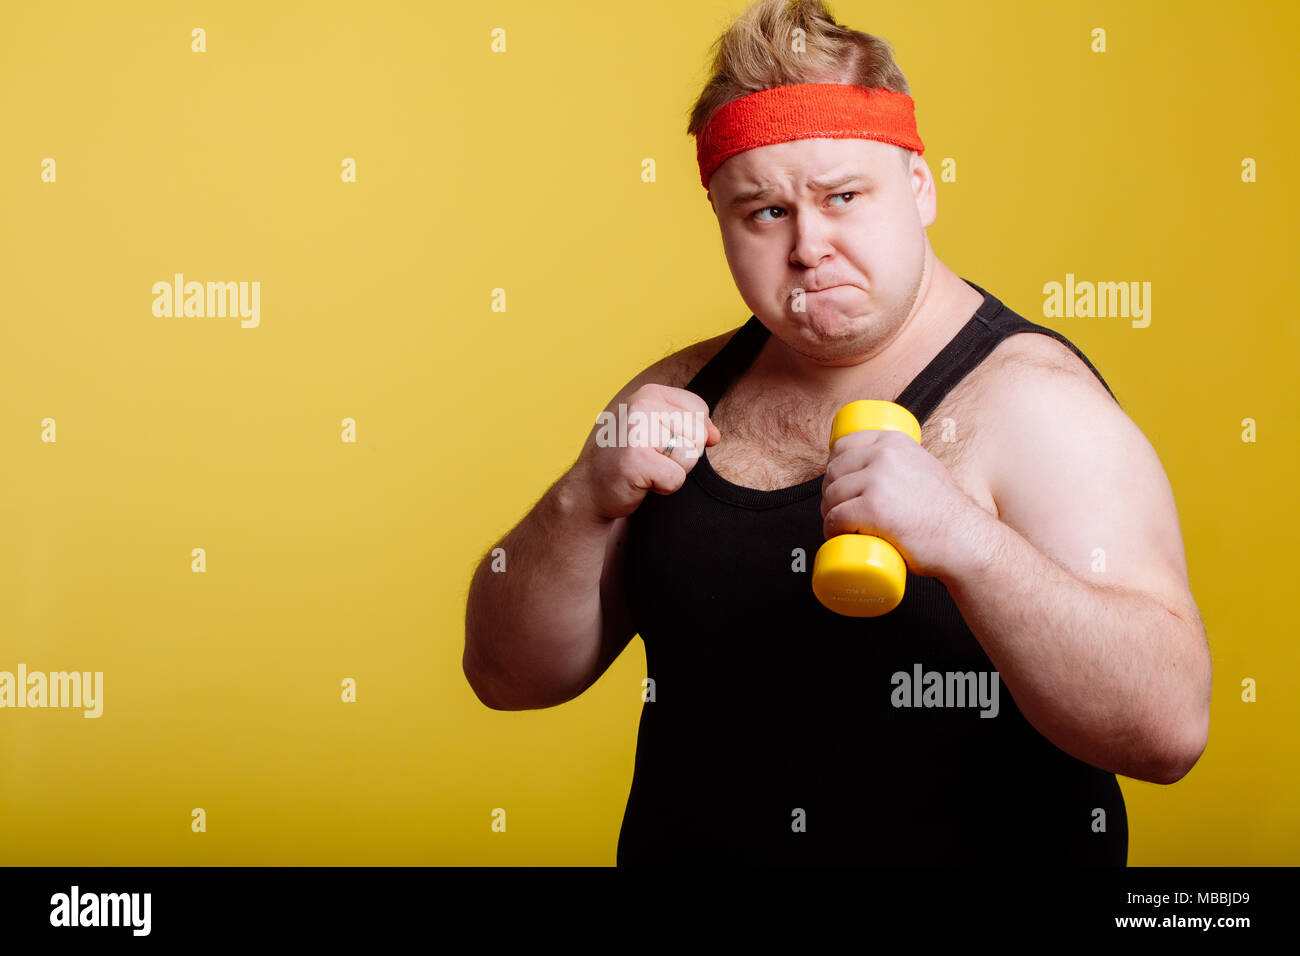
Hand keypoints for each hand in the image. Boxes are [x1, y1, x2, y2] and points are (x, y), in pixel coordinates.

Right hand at [574, 384, 720, 520]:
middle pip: (698, 434)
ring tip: (647, 469)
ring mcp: (637, 430)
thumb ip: (691, 427)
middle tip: (652, 459)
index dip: (688, 434)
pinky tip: (641, 481)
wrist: (592, 488)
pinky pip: (676, 478)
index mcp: (650, 393)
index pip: (700, 410)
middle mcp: (642, 404)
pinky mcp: (636, 459)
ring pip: (690, 456)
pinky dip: (663, 488)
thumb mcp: (660, 433)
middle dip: (682, 455)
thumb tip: (716, 435)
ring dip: (672, 471)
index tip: (659, 443)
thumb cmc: (630, 459)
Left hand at [819, 429, 984, 579]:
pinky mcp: (874, 508)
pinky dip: (830, 529)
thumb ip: (903, 460)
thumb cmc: (945, 511)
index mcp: (893, 442)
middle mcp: (884, 455)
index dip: (833, 466)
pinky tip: (835, 535)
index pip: (844, 445)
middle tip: (838, 511)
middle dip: (829, 492)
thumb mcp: (924, 468)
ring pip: (832, 495)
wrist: (964, 539)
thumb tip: (877, 464)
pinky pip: (836, 516)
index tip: (837, 484)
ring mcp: (878, 481)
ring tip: (839, 526)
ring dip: (828, 513)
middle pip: (835, 471)